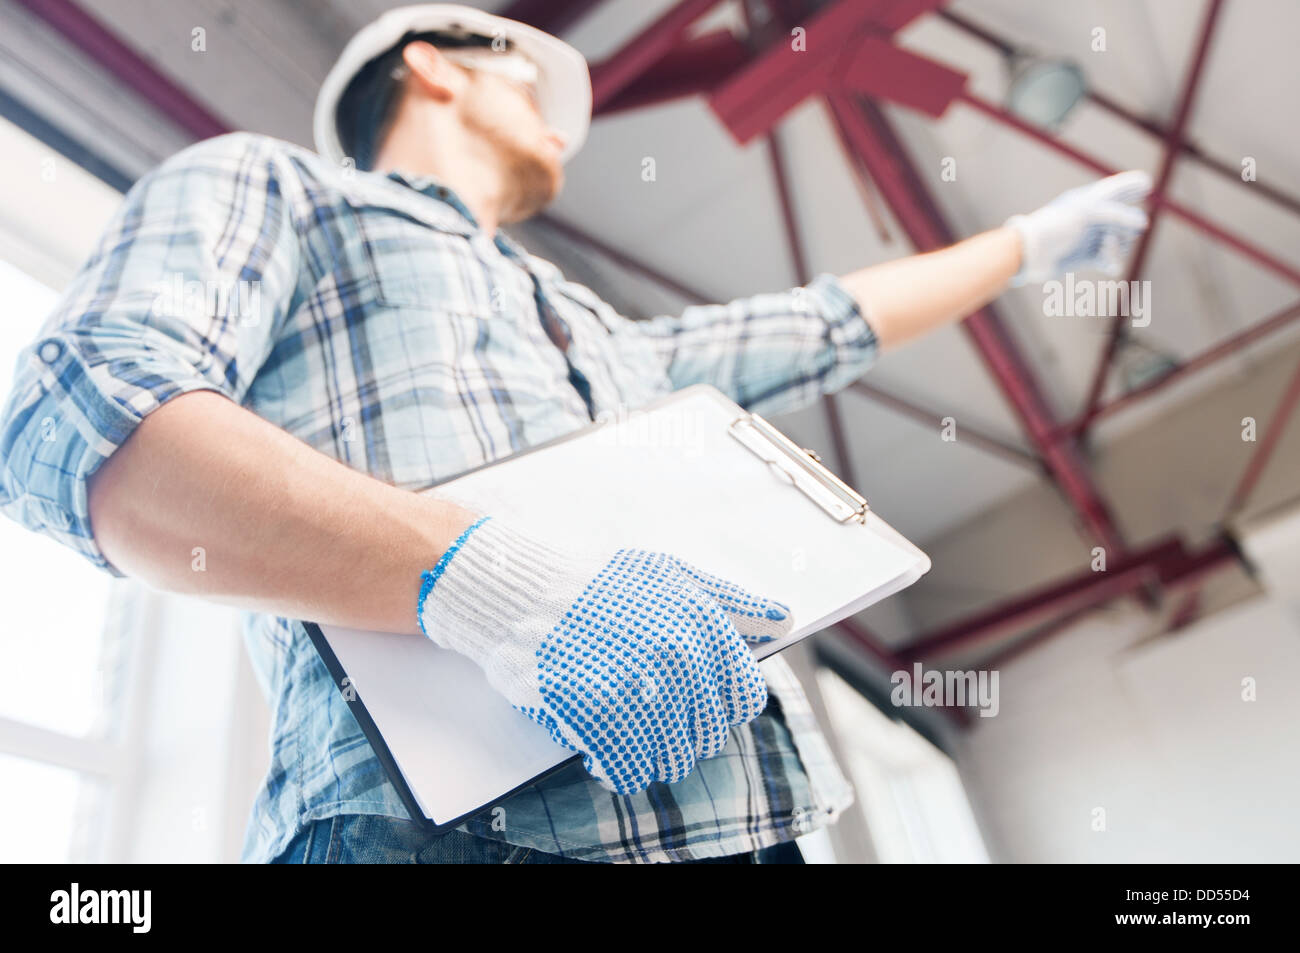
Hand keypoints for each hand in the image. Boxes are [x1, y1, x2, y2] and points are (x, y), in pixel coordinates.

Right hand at [416, 516, 792, 793]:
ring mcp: (639, 687)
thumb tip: (786, 620)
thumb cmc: (595, 585)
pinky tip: (600, 745)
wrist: (521, 593)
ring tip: (622, 727)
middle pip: (707, 734)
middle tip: (645, 710)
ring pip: (672, 759)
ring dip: (650, 754)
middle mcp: (679, 657)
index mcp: (703, 625)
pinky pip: (628, 771)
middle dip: (681, 731)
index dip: (718, 704)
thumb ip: (732, 601)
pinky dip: (617, 768)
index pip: (744, 697)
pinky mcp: (598, 714)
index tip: (690, 698)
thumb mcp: (670, 575)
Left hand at [1005, 170, 1151, 284]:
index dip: (1130, 185)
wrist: (1029, 253)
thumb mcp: (1088, 213)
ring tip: (1108, 250)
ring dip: (1118, 246)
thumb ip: (1117, 215)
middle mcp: (1088, 218)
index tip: (1147, 183)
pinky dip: (1111, 262)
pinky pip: (1106, 259)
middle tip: (1137, 226)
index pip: (1113, 190)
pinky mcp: (1084, 257)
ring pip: (1116, 240)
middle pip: (1119, 217)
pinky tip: (1111, 267)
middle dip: (1128, 223)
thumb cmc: (1055, 226)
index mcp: (1086, 201)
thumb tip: (1143, 224)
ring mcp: (1086, 238)